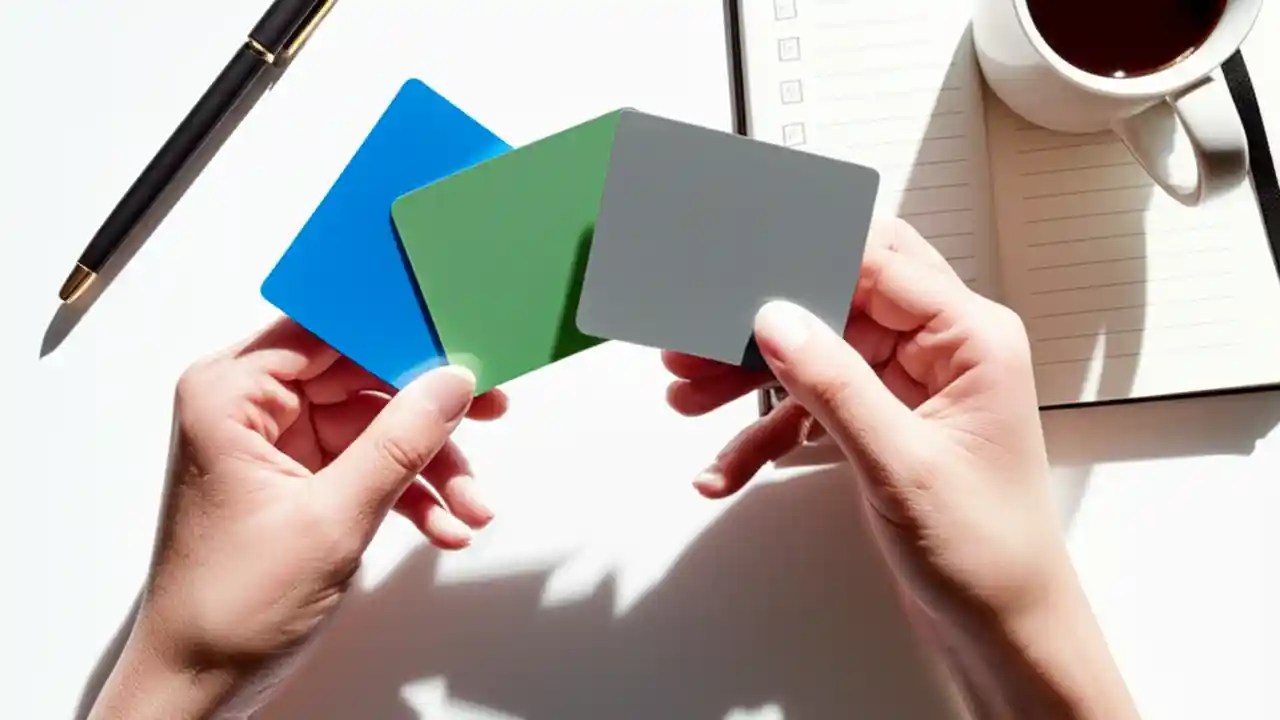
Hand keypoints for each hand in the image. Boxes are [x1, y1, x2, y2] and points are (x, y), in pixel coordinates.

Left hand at [90, 319, 504, 718]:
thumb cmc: (226, 606)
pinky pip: (370, 465)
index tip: (455, 339)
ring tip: (471, 505)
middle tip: (489, 412)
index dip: (396, 330)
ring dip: (430, 467)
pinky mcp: (302, 480)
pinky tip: (444, 525)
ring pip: (378, 426)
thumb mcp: (331, 518)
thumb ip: (397, 444)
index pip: (326, 328)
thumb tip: (451, 384)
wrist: (200, 681)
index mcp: (230, 393)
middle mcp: (251, 408)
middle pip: (362, 376)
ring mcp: (279, 445)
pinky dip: (410, 494)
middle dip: (428, 412)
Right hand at [664, 219, 1137, 718]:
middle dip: (763, 317)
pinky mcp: (884, 423)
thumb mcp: (901, 465)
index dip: (802, 255)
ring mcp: (910, 386)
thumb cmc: (988, 552)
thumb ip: (834, 384)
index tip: (738, 263)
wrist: (1003, 631)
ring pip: (815, 352)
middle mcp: (942, 350)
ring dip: (750, 377)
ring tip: (687, 392)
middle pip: (836, 299)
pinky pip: (812, 408)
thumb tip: (776, 319)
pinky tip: (724, 466)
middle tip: (697, 332)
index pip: (877, 260)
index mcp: (971, 337)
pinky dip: (766, 434)